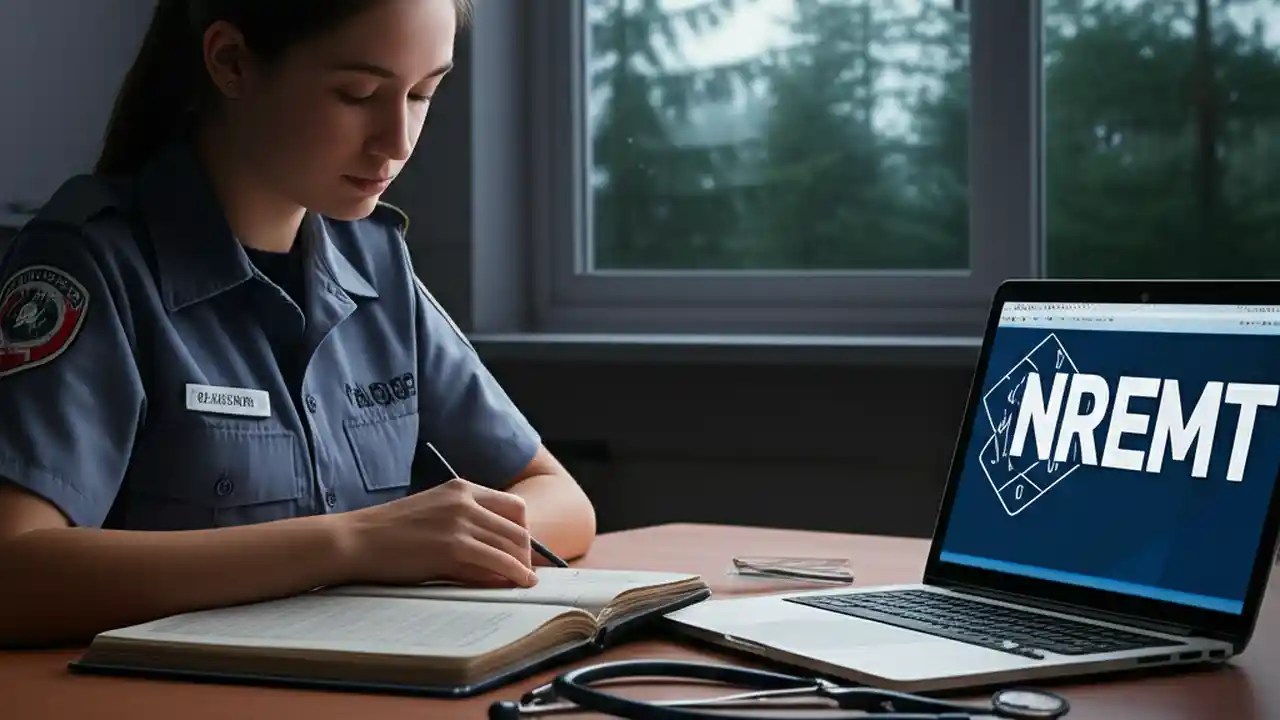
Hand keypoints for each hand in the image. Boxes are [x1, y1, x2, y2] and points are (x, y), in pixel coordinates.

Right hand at [336, 478, 537, 587]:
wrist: (356, 540)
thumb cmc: (389, 534)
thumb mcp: (434, 516)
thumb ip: (465, 527)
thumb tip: (497, 556)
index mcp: (461, 488)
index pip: (513, 506)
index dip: (523, 531)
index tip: (522, 551)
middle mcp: (465, 500)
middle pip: (517, 526)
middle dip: (526, 552)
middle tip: (525, 572)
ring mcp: (460, 522)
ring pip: (512, 544)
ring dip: (523, 566)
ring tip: (525, 582)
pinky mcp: (453, 546)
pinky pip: (498, 561)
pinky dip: (514, 574)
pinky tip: (519, 583)